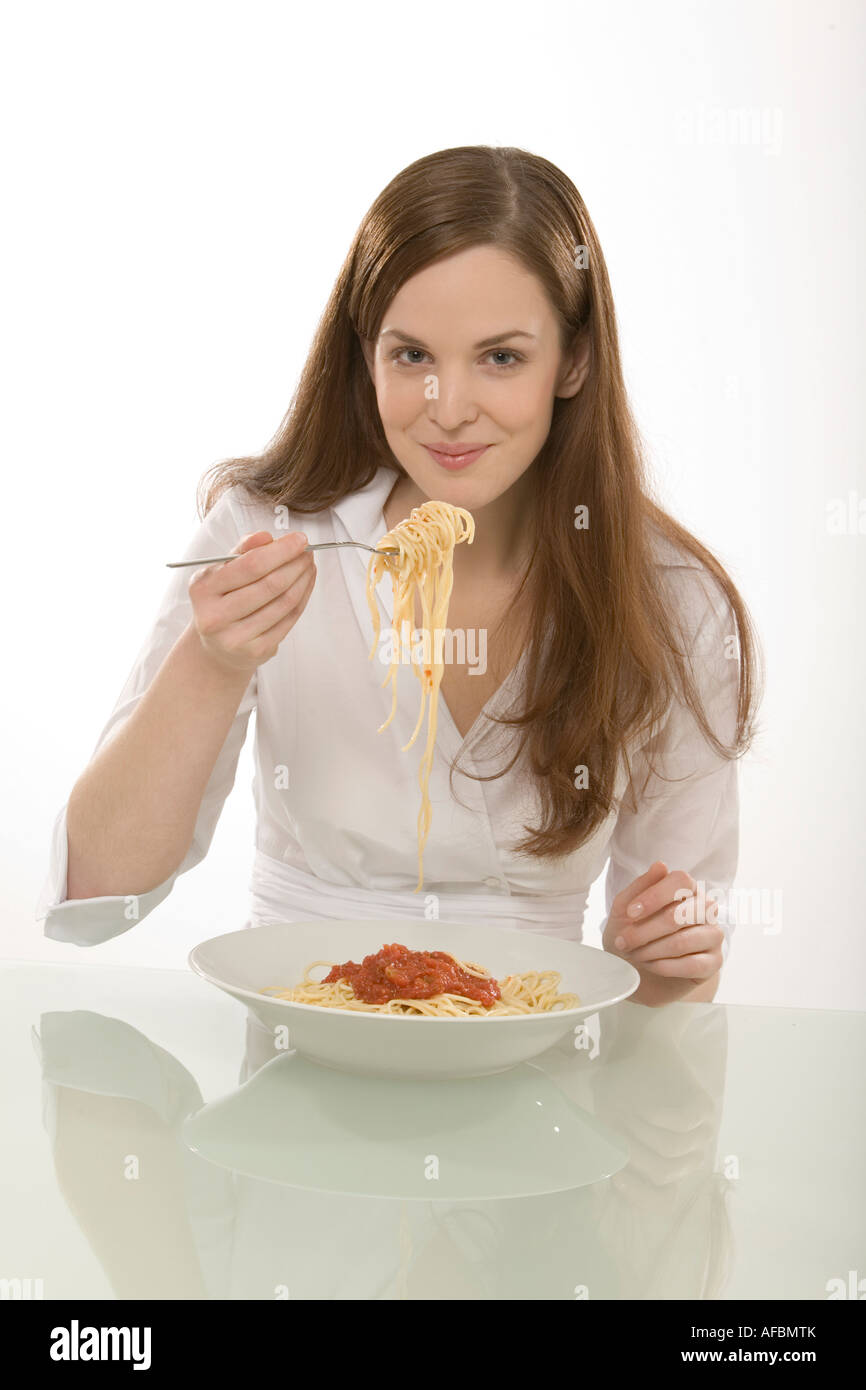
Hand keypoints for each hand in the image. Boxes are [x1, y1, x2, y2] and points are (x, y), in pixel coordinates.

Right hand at [189, 530, 315, 675]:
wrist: (217, 646)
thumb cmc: (222, 600)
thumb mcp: (222, 571)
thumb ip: (243, 550)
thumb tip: (265, 536)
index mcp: (203, 589)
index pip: (249, 565)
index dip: (280, 550)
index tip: (299, 539)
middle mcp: (215, 616)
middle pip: (270, 585)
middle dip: (295, 563)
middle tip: (308, 551)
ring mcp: (236, 637)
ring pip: (284, 602)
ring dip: (303, 579)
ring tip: (308, 565)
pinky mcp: (257, 650)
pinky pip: (289, 619)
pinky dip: (303, 597)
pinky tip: (305, 584)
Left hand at [602, 861, 724, 1006]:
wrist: (640, 971)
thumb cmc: (634, 934)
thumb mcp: (625, 909)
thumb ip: (640, 887)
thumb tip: (661, 866)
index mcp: (686, 890)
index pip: (681, 881)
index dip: (654, 896)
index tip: (630, 913)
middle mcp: (705, 909)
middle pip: (680, 914)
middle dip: (646, 930)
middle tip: (623, 942)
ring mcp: (713, 935)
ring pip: (684, 941)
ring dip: (652, 950)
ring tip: (636, 955)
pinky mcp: (714, 962)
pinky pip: (693, 964)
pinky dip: (666, 966)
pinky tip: (652, 966)